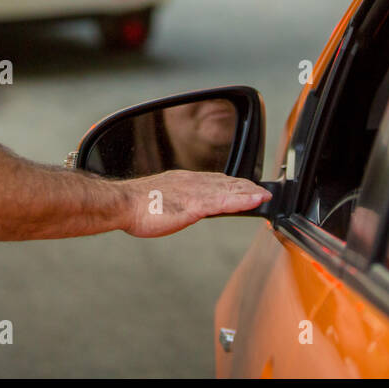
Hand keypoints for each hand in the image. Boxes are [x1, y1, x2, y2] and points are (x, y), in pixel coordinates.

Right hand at [123, 170, 270, 237]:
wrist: (123, 203)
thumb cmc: (135, 205)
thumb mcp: (160, 199)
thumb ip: (175, 201)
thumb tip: (180, 207)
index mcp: (184, 181)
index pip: (214, 180)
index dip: (233, 184)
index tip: (246, 187)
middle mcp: (193, 182)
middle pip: (226, 183)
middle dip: (246, 187)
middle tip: (263, 192)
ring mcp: (196, 192)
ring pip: (230, 190)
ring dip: (250, 192)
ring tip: (265, 195)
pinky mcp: (196, 204)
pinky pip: (226, 201)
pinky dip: (243, 200)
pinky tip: (256, 201)